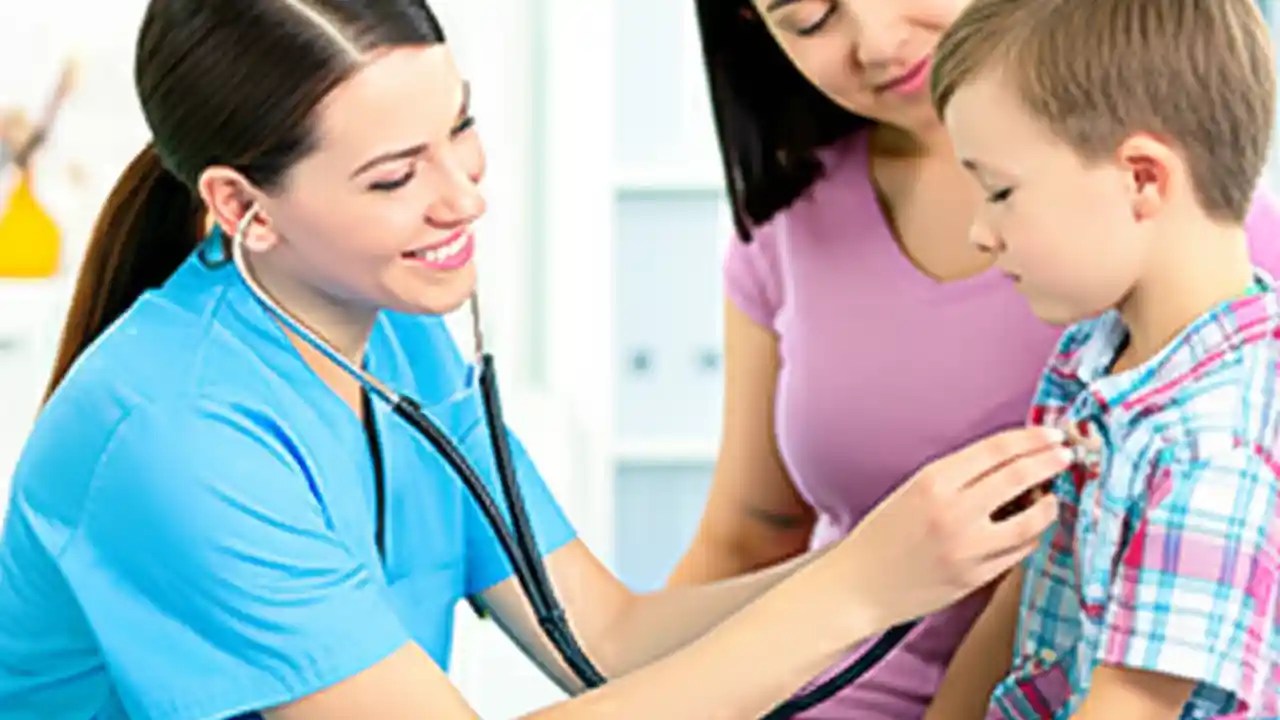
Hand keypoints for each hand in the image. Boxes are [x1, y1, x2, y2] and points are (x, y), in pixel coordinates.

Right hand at [834, 426, 1068, 628]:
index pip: (997, 450)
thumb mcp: (911, 491)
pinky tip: (1030, 528)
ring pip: (1031, 520)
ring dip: (1049, 504)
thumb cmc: (882, 535)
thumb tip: (1011, 463)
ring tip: (1051, 497)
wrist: (858, 584)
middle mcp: (954, 512)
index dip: (1032, 439)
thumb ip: (957, 477)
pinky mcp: (976, 577)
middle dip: (1051, 462)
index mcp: (933, 482)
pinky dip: (1031, 536)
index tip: (1052, 435)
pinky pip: (1019, 552)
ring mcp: (968, 548)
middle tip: (1068, 454)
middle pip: (1020, 476)